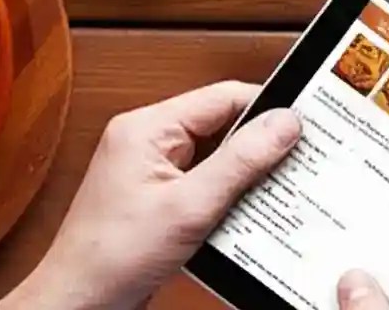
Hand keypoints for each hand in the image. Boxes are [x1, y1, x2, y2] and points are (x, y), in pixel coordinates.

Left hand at [0, 81, 301, 309]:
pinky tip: (252, 214)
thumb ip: (240, 161)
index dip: (267, 108)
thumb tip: (284, 122)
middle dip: (261, 146)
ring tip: (284, 189)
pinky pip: (203, 185)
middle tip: (304, 161)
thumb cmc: (113, 255)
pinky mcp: (157, 200)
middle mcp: (147, 141)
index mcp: (148, 127)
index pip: (222, 98)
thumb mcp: (190, 206)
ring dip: (246, 176)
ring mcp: (151, 171)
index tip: (307, 124)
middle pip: (221, 127)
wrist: (80, 300)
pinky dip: (228, 198)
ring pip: (215, 159)